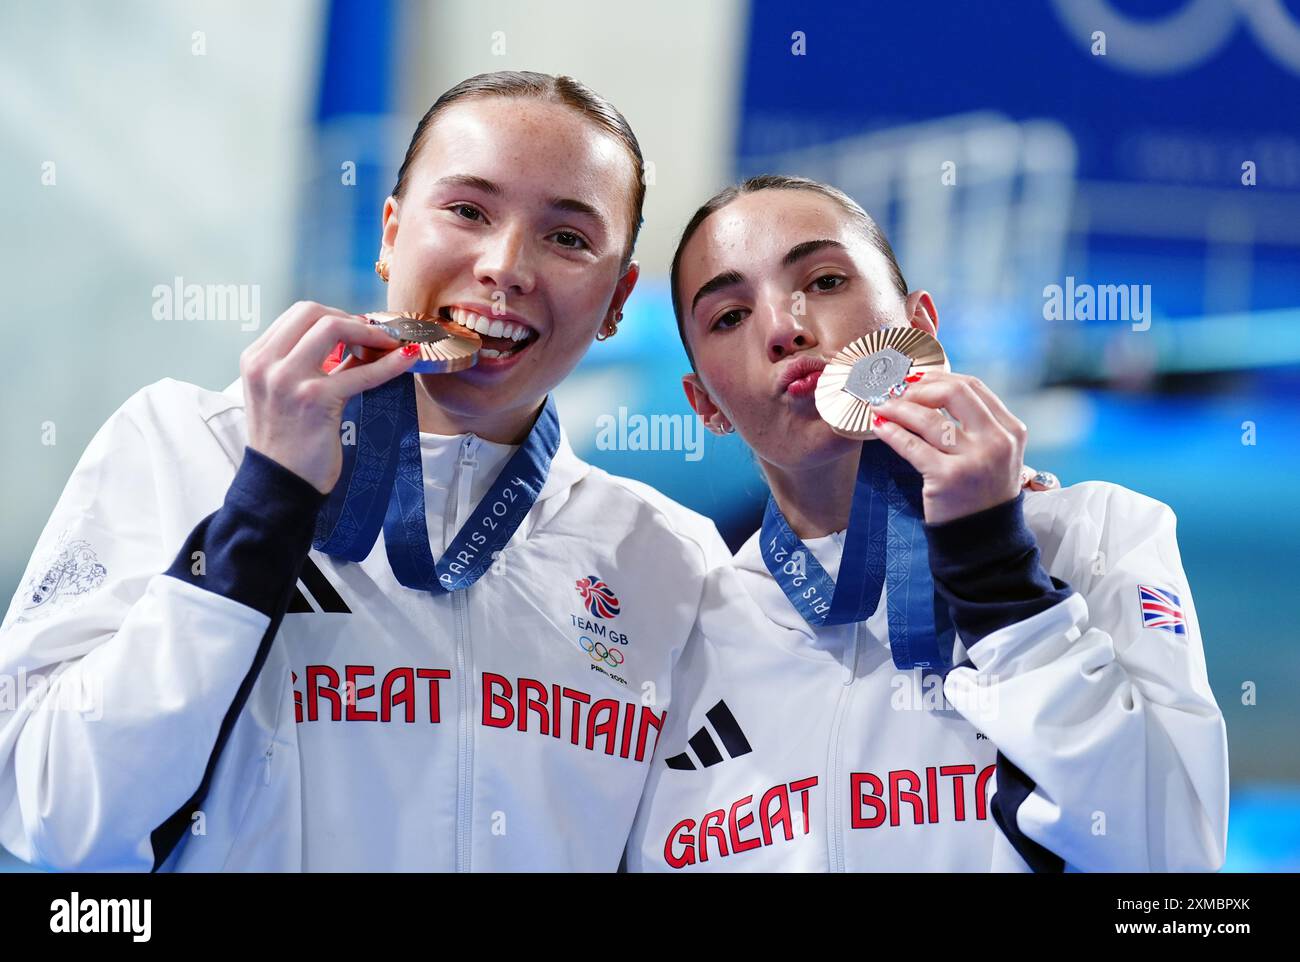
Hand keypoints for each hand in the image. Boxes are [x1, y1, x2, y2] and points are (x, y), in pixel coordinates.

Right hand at [242, 301, 418, 493]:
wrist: (280, 484)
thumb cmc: (287, 442)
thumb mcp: (285, 393)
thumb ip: (312, 366)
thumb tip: (357, 344)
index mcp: (256, 358)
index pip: (298, 315)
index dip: (334, 314)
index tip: (358, 327)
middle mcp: (265, 363)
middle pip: (314, 312)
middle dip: (351, 319)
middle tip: (376, 334)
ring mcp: (287, 379)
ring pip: (334, 328)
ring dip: (369, 332)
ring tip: (389, 344)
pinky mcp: (315, 399)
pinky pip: (361, 372)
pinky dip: (389, 363)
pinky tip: (406, 357)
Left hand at [870, 372, 1026, 524]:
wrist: (984, 540)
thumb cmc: (982, 493)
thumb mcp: (994, 454)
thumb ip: (976, 424)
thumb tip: (930, 389)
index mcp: (1011, 430)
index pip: (973, 386)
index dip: (938, 377)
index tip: (914, 379)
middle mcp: (997, 441)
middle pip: (953, 392)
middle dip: (918, 388)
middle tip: (895, 391)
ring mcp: (974, 460)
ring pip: (928, 418)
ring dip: (898, 407)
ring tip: (880, 406)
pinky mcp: (948, 478)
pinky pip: (913, 446)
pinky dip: (892, 432)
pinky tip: (879, 426)